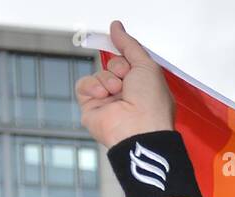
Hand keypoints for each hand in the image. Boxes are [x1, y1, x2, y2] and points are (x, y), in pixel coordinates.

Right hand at [76, 20, 173, 148]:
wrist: (138, 129)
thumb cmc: (151, 106)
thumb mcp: (147, 65)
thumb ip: (130, 45)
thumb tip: (117, 28)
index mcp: (145, 87)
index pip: (129, 62)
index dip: (125, 54)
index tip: (120, 43)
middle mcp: (128, 95)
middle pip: (113, 66)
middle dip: (119, 67)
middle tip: (126, 78)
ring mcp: (109, 102)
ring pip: (98, 74)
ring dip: (107, 78)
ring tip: (117, 90)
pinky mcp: (92, 108)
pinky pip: (83, 85)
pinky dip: (92, 86)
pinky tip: (103, 94)